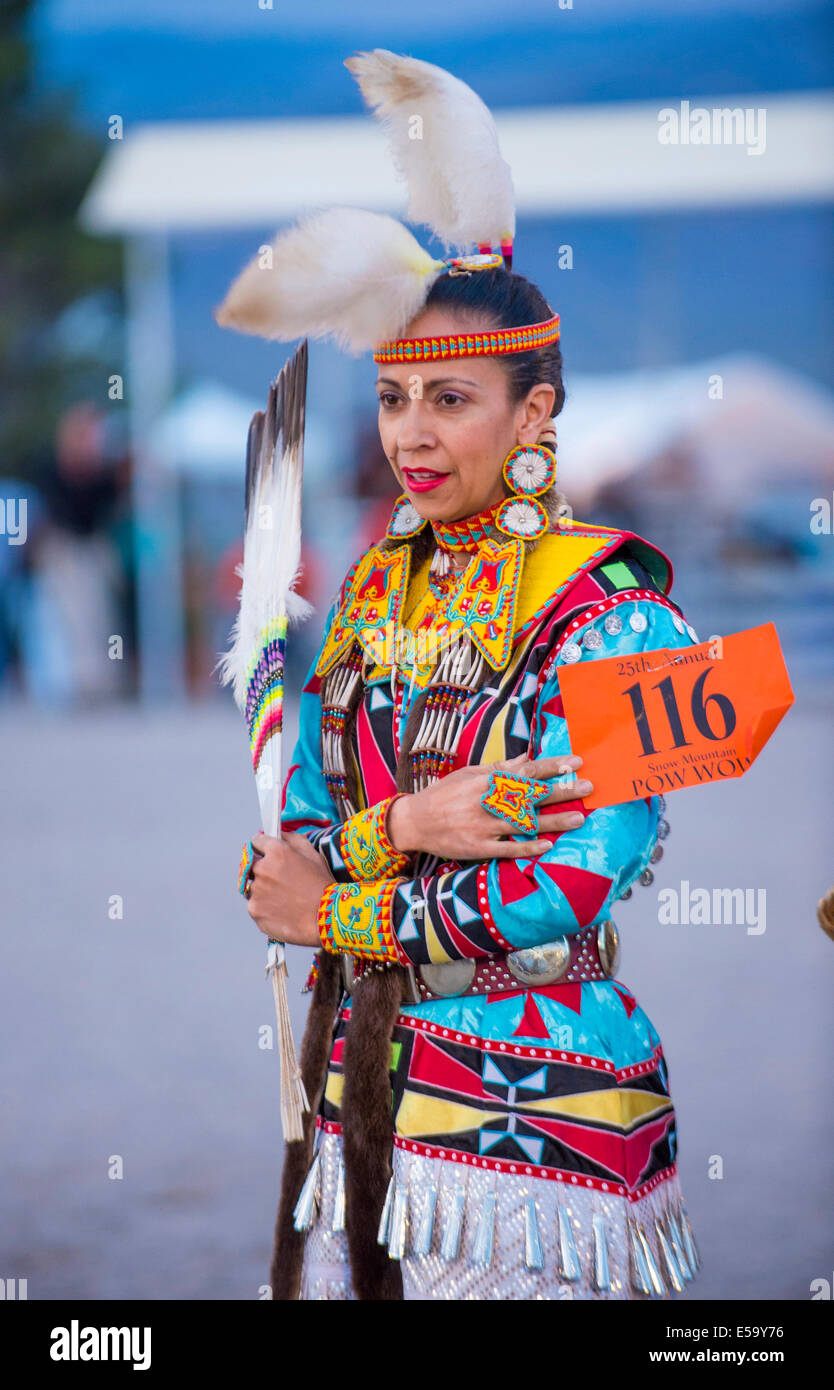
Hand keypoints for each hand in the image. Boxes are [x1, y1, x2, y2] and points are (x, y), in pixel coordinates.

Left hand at [245, 831, 331, 944]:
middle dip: (262, 869)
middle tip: (279, 880)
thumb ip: (292, 838)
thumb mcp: (312, 853)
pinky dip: (264, 907)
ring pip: (252, 887)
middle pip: (252, 865)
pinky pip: (255, 905)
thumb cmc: (322, 885)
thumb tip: (279, 834)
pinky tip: (281, 910)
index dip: (262, 847)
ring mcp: (256, 891)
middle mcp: (263, 869)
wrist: (325, 918)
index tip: (264, 852)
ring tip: (283, 898)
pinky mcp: (255, 910)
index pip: (256, 842)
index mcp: (277, 851)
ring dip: (263, 890)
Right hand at [387, 753, 591, 861]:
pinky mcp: (478, 847)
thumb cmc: (444, 794)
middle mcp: (488, 801)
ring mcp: (484, 826)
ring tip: (579, 818)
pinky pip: (508, 847)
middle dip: (562, 791)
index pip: (526, 771)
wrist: (415, 821)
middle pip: (532, 795)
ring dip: (554, 821)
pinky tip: (547, 845)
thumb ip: (499, 768)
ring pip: (526, 822)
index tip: (575, 763)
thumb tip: (526, 758)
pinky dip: (527, 846)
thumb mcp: (469, 774)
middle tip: (588, 787)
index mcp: (487, 780)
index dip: (552, 766)